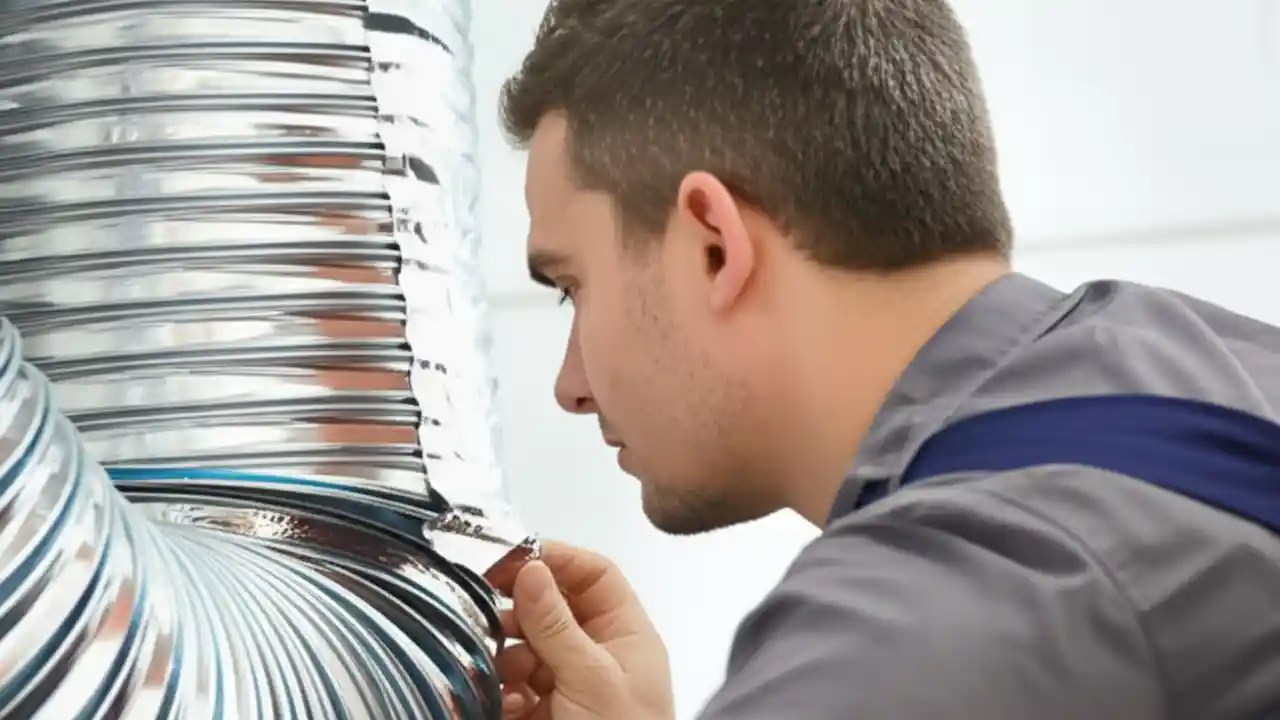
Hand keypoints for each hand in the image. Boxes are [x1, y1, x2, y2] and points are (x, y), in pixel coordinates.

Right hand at [490, 540, 674, 718]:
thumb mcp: (591, 678)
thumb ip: (556, 625)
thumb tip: (530, 569)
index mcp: (625, 634)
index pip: (593, 575)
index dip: (556, 559)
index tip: (513, 557)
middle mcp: (598, 653)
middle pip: (553, 608)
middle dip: (520, 610)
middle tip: (485, 608)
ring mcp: (568, 684)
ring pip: (527, 648)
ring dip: (507, 653)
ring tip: (499, 668)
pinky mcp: (542, 714)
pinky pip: (514, 688)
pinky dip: (503, 691)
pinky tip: (505, 704)